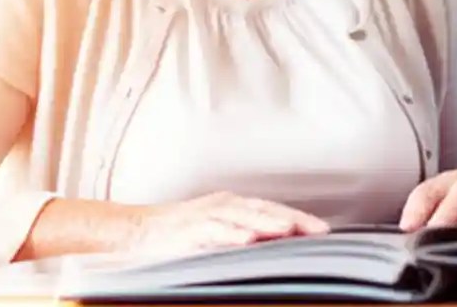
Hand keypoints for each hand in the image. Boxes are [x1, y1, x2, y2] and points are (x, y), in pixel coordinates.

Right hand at [133, 192, 329, 257]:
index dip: (299, 219)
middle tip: (316, 230)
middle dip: (291, 219)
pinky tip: (245, 240)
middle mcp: (222, 207)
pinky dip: (229, 233)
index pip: (272, 210)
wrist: (133, 233)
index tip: (324, 231)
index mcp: (232, 208)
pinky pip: (211, 230)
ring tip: (287, 230)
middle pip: (263, 210)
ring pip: (241, 216)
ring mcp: (204, 216)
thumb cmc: (176, 237)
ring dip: (265, 222)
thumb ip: (243, 238)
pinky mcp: (186, 230)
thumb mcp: (216, 234)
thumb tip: (275, 248)